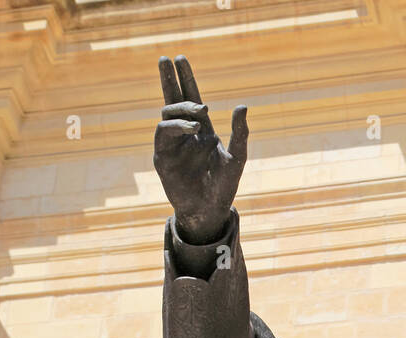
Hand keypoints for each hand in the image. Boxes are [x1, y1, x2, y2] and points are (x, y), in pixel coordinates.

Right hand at [154, 55, 247, 244]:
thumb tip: (242, 105)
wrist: (209, 211)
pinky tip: (192, 127)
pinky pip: (163, 132)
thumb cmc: (225, 187)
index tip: (180, 58)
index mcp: (202, 130)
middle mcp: (185, 134)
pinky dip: (176, 125)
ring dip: (182, 108)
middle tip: (166, 58)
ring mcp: (172, 144)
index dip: (186, 78)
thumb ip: (240, 133)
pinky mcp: (162, 156)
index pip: (191, 98)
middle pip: (173, 99)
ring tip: (200, 114)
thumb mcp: (237, 158)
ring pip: (168, 113)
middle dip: (169, 79)